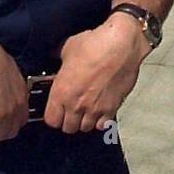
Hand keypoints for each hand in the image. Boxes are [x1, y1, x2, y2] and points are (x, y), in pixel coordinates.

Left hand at [45, 14, 148, 133]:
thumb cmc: (95, 44)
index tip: (56, 109)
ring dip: (84, 121)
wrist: (121, 45)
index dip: (54, 115)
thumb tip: (57, 57)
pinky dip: (101, 121)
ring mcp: (95, 108)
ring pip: (85, 128)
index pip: (51, 120)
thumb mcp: (67, 48)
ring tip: (86, 110)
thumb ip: (59, 59)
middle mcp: (76, 104)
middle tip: (72, 109)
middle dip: (69, 120)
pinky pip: (103, 125)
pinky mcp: (112, 108)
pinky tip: (100, 110)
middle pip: (68, 128)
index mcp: (61, 92)